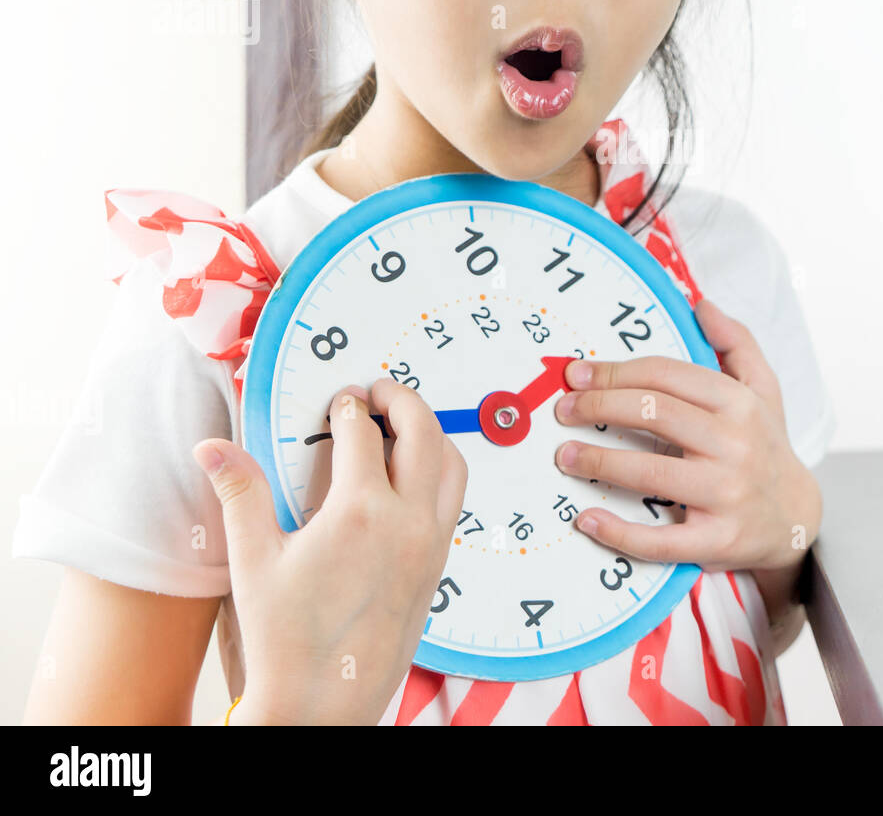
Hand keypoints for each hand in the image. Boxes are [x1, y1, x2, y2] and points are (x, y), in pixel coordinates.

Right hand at [193, 378, 467, 724]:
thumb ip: (240, 493)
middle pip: (424, 432)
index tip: (339, 400)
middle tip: (379, 392)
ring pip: (453, 464)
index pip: (362, 431)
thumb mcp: (253, 561)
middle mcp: (407, 523)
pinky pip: (453, 501)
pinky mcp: (438, 567)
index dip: (348, 406)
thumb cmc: (287, 642)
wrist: (321, 705)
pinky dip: (441, 473)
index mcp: (360, 513)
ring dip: (433, 433)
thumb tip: (213, 449)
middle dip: (401, 400)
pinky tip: (412, 477)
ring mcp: (429, 544)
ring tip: (403, 425)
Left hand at [553, 296, 820, 575]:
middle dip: (600, 407)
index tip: (578, 375)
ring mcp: (727, 494)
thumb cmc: (766, 445)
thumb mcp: (763, 388)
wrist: (797, 516)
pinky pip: (661, 539)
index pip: (667, 376)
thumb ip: (736, 342)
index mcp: (738, 403)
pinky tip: (588, 519)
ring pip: (652, 472)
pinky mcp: (718, 540)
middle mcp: (735, 444)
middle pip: (655, 414)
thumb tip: (702, 305)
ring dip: (599, 461)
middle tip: (564, 409)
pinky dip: (621, 531)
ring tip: (565, 455)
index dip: (616, 372)